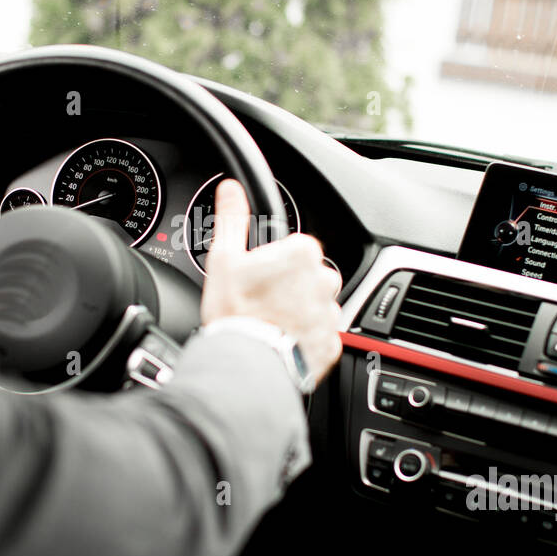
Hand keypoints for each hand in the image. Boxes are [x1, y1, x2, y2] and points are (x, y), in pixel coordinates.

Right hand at [199, 178, 342, 382]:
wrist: (247, 366)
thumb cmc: (236, 313)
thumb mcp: (225, 259)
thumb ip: (232, 219)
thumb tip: (231, 189)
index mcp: (302, 254)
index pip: (296, 247)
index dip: (275, 260)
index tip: (260, 276)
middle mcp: (324, 281)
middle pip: (308, 275)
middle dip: (289, 286)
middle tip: (261, 302)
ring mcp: (330, 314)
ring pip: (315, 305)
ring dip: (298, 312)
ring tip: (269, 325)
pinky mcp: (331, 344)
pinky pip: (319, 335)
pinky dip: (304, 338)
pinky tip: (280, 343)